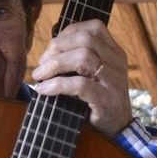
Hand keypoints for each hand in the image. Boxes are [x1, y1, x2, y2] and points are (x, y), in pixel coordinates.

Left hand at [30, 20, 131, 135]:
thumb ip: (76, 58)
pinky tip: (45, 90)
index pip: (93, 28)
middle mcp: (117, 62)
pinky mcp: (107, 100)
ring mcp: (114, 81)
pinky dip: (57, 85)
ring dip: (54, 65)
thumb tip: (46, 52)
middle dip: (56, 49)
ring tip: (39, 77)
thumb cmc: (95, 99)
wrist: (116, 129)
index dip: (66, 34)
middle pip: (85, 40)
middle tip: (41, 65)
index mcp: (114, 52)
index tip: (50, 50)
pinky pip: (80, 84)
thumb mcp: (90, 74)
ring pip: (83, 58)